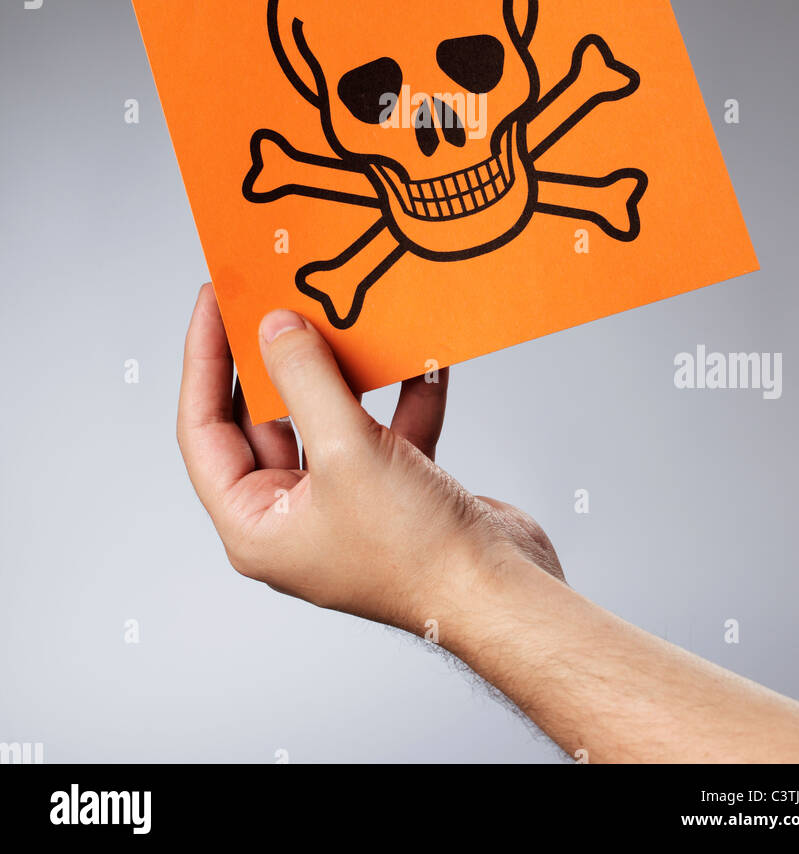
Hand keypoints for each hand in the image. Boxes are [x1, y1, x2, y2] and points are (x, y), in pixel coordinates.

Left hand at [177, 285, 562, 642]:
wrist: (505, 594)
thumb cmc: (418, 553)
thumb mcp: (347, 453)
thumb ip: (306, 381)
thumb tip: (275, 327)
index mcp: (256, 524)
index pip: (205, 429)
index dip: (204, 360)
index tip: (212, 299)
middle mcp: (294, 515)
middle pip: (264, 418)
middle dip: (272, 356)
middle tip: (270, 294)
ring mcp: (345, 503)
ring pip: (326, 417)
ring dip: (339, 369)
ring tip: (337, 313)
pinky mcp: (395, 491)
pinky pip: (384, 428)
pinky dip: (400, 391)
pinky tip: (418, 355)